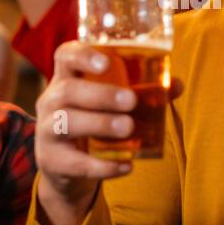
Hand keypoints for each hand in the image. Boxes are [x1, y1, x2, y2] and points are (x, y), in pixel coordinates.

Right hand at [34, 42, 138, 213]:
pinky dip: (102, 166)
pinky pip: (75, 163)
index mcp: (67, 78)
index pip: (65, 56)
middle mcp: (51, 101)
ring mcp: (47, 132)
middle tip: (131, 101)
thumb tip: (176, 84)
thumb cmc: (94, 122)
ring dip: (99, 124)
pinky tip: (126, 165)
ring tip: (128, 128)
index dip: (83, 55)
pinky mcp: (52, 161)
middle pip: (67, 91)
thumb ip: (142, 92)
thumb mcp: (110, 105)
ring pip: (66, 123)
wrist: (67, 169)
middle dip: (100, 94)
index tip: (106, 62)